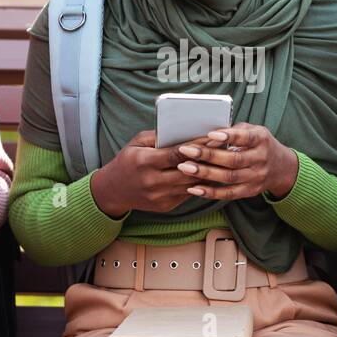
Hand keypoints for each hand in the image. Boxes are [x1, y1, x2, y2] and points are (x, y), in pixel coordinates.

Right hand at [89, 130, 216, 215]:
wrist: (112, 191)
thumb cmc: (127, 162)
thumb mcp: (135, 143)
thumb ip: (157, 136)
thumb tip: (182, 130)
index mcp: (143, 162)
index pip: (176, 154)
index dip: (196, 147)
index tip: (213, 137)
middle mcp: (152, 182)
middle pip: (187, 171)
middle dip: (207, 159)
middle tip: (224, 147)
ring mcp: (159, 197)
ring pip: (191, 184)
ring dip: (207, 173)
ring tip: (220, 160)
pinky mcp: (165, 206)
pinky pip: (187, 194)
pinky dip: (198, 184)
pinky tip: (208, 174)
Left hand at [175, 122, 298, 200]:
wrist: (282, 168)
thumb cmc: (260, 144)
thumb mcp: (254, 131)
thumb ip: (235, 131)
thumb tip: (208, 136)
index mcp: (262, 140)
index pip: (245, 138)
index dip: (228, 137)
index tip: (210, 135)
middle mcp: (261, 159)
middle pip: (233, 160)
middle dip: (208, 156)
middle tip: (186, 151)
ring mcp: (256, 177)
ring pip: (229, 178)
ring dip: (205, 174)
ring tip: (185, 168)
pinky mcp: (250, 191)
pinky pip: (229, 194)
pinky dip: (210, 192)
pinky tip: (194, 188)